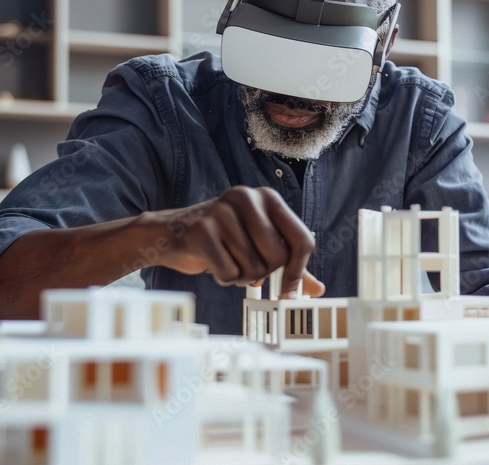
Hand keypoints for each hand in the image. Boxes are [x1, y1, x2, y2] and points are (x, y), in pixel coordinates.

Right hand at [155, 186, 324, 295]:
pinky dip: (224, 278)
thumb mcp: (259, 243)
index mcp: (268, 197)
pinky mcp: (202, 229)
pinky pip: (229, 273)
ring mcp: (223, 211)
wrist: (172, 234)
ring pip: (253, 268)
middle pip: (278, 258)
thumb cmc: (222, 239)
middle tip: (245, 264)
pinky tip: (213, 263)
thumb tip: (317, 290)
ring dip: (241, 276)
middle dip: (262, 272)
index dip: (298, 271)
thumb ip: (289, 264)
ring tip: (227, 259)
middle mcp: (248, 197)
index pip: (302, 240)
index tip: (288, 291)